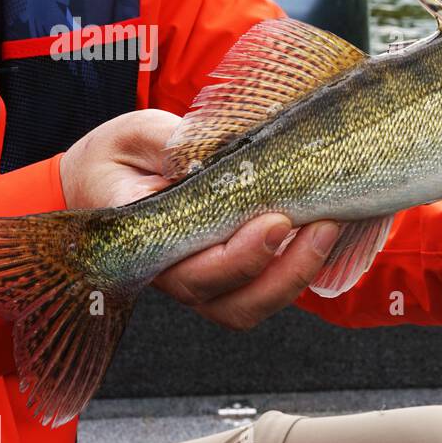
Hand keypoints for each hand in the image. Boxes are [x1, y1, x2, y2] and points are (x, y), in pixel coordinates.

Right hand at [60, 110, 339, 328]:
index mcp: (146, 246)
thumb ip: (171, 144)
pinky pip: (268, 291)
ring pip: (254, 306)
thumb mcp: (140, 136)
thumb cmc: (124, 156)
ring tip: (329, 226)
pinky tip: (326, 232)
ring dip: (299, 274)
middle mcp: (176, 277)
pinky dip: (302, 269)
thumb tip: (216, 150)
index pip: (193, 272)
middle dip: (283, 271)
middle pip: (232, 304)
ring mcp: (206, 284)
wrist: (112, 178)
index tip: (275, 221)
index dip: (241, 257)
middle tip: (320, 224)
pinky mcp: (232, 277)